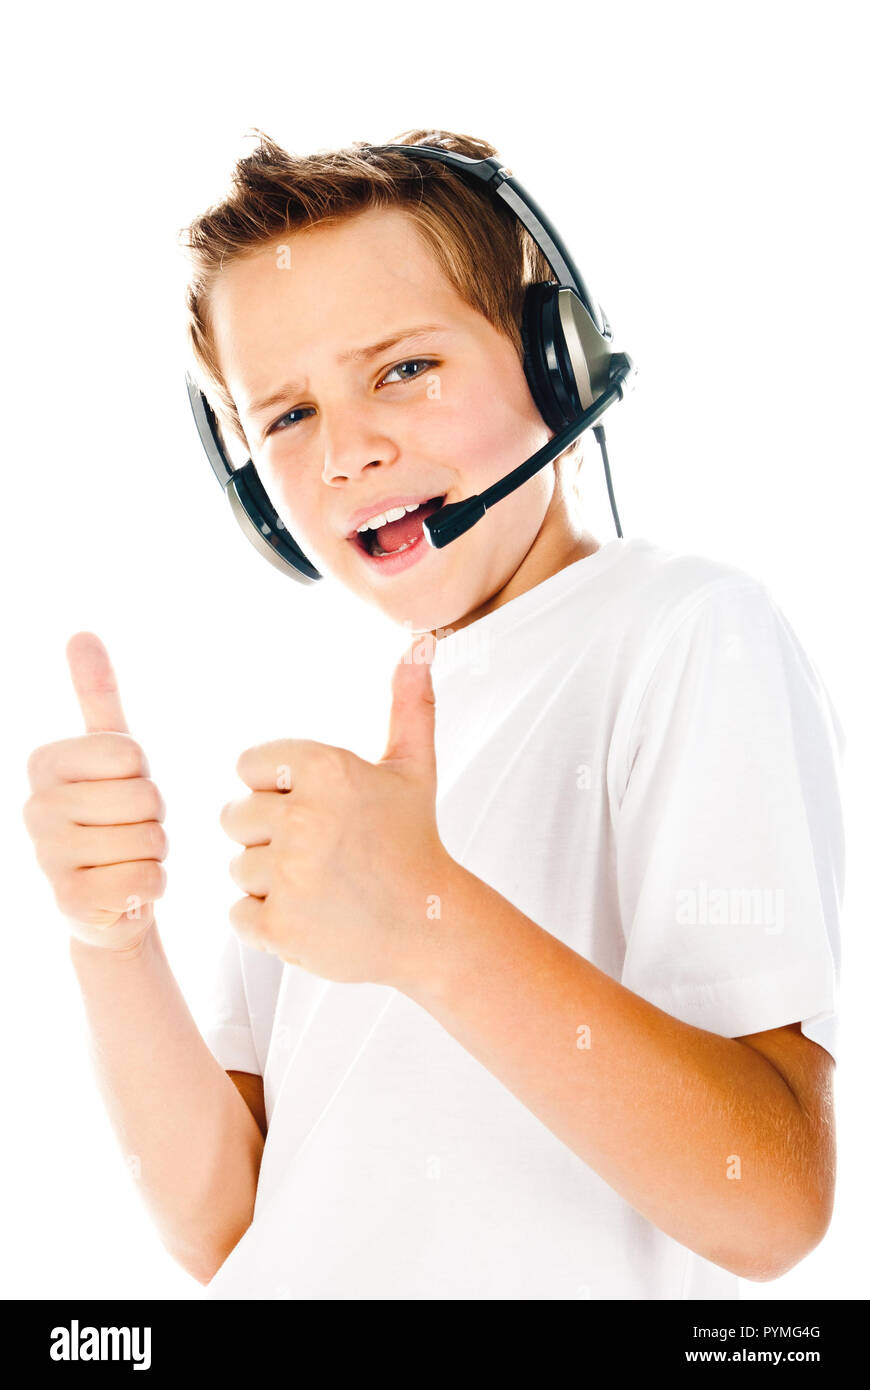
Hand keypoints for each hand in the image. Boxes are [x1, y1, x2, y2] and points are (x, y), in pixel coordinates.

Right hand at [22, 633, 168, 953]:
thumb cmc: (113, 818)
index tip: (121, 791)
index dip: (143, 777)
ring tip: (124, 858)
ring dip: (153, 852)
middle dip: (153, 818)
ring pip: (150, 839)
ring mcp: (48, 856)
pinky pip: (147, 879)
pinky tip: (125, 889)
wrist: (107, 900)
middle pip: (145, 797)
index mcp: (44, 762)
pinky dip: (151, 885)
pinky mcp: (71, 901)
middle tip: (127, 830)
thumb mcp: (110, 752)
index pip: (131, 754)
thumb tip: (82, 633)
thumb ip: (97, 694)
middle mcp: (35, 807)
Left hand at [220, 639, 452, 987]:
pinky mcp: (279, 926)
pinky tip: (310, 917)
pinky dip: (266, 924)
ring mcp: (289, 874)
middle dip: (268, 838)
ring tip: (319, 887)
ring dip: (269, 883)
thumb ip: (408, 703)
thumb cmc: (412, 842)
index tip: (316, 811)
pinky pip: (238, 915)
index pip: (247, 767)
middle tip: (319, 854)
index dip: (275, 791)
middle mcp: (302, 816)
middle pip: (234, 817)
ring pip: (237, 868)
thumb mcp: (413, 768)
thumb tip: (420, 642)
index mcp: (324, 768)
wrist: (430, 927)